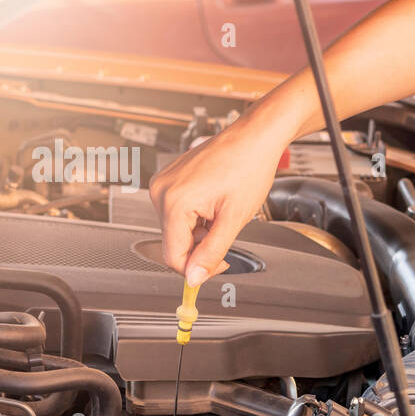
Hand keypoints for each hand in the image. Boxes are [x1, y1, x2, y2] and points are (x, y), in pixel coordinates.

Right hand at [149, 117, 287, 285]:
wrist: (253, 138)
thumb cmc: (248, 167)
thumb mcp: (234, 218)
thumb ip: (212, 252)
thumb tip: (194, 277)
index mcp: (174, 202)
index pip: (173, 256)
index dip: (197, 268)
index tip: (218, 266)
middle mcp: (161, 192)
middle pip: (174, 243)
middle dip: (200, 247)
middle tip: (227, 233)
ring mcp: (163, 184)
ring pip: (177, 229)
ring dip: (200, 232)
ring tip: (223, 213)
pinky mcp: (169, 180)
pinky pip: (178, 212)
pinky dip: (197, 218)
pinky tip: (215, 204)